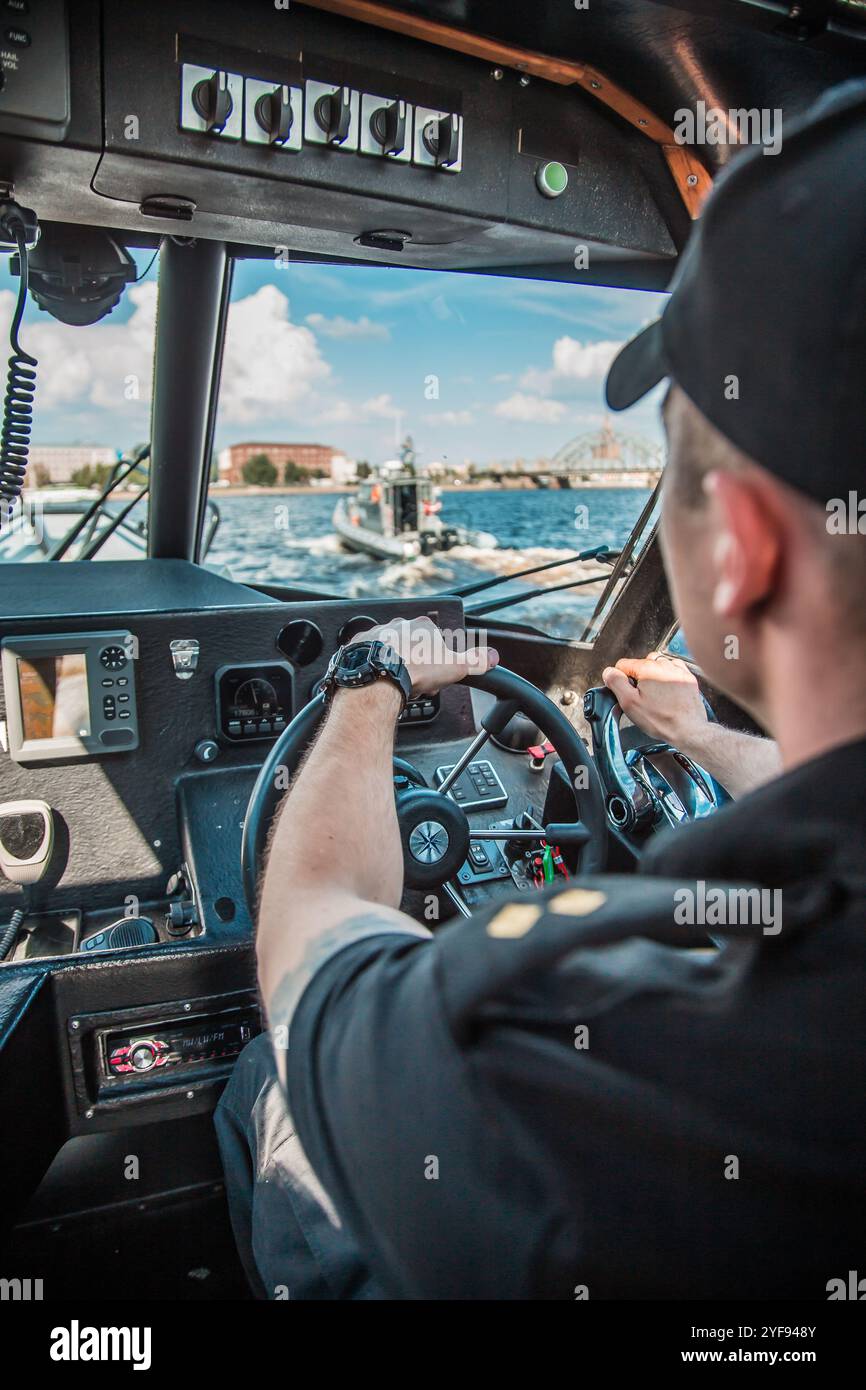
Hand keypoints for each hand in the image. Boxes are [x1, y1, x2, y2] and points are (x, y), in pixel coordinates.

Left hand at [352, 617, 498, 696]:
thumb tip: (493, 657)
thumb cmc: (415, 670)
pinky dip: (373, 666)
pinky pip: (368, 655)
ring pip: (390, 650)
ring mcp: (377, 633)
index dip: (437, 662)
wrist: (378, 677)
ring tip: (396, 684)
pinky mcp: (358, 645)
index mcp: (423, 627)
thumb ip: (475, 661)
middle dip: (415, 664)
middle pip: (412, 646)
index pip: (435, 642)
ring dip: (394, 664)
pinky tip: (378, 679)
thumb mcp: (455, 667)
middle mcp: (399, 625)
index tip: (434, 676)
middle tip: (416, 684)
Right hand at [601, 652, 708, 746]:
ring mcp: (678, 670)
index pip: (623, 664)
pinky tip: (667, 691)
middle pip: (641, 663)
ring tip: (655, 695)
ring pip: (658, 665)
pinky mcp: (688, 678)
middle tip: (641, 696)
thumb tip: (609, 672)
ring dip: (653, 675)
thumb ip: (616, 683)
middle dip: (638, 677)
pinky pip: (673, 669)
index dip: (621, 679)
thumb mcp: (630, 703)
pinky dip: (668, 676)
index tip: (625, 692)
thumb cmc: (660, 719)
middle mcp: (663, 664)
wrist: (688, 729)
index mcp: (647, 668)